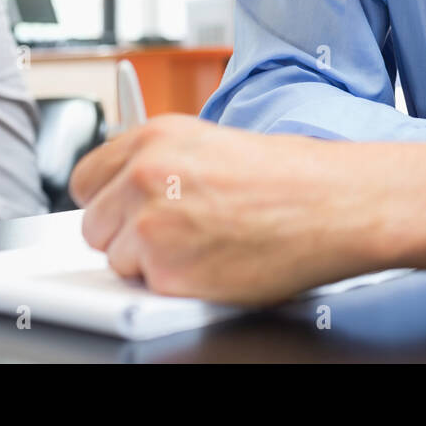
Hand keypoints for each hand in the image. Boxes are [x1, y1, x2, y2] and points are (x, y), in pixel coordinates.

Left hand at [69, 114, 425, 304]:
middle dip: (127, 234)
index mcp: (157, 137)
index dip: (111, 200)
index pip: (87, 178)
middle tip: (178, 233)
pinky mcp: (167, 269)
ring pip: (115, 259)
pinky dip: (174, 285)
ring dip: (149, 262)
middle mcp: (145, 174)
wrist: (337, 203)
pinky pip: (145, 289)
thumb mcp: (216, 146)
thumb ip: (166, 164)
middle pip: (94, 223)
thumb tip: (133, 192)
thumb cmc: (297, 177)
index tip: (126, 209)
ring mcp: (151, 223)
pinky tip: (214, 264)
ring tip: (204, 246)